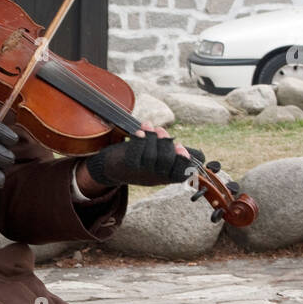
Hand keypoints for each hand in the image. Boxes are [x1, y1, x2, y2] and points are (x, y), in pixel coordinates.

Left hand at [82, 123, 204, 189]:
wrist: (108, 168)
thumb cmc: (137, 160)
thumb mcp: (156, 163)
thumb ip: (170, 155)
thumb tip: (194, 153)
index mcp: (163, 177)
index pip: (180, 175)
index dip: (184, 161)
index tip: (181, 147)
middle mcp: (153, 177)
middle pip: (166, 161)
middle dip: (166, 143)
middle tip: (161, 131)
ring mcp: (139, 172)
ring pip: (151, 155)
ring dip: (152, 137)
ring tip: (149, 126)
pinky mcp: (126, 165)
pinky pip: (135, 153)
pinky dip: (140, 140)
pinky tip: (141, 132)